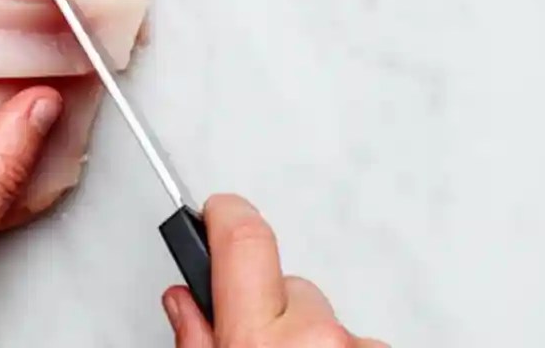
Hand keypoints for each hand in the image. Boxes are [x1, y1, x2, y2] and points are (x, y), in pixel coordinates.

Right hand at [162, 195, 386, 347]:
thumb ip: (198, 339)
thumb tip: (186, 302)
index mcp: (258, 340)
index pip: (243, 240)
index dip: (227, 215)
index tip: (218, 210)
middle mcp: (315, 337)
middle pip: (291, 287)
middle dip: (273, 308)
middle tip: (259, 345)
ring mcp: (357, 346)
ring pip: (326, 318)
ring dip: (310, 338)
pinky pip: (357, 340)